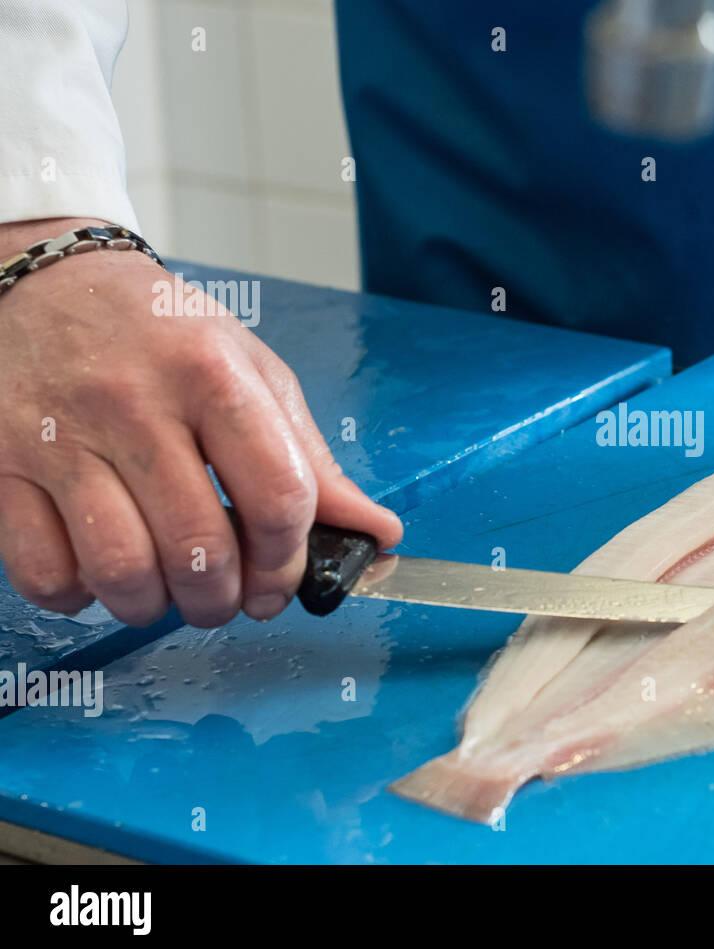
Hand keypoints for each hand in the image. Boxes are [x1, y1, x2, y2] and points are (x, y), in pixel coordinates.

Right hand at [0, 218, 402, 626]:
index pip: (277, 496)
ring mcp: (59, 436)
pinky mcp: (1, 465)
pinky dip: (78, 595)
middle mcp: (135, 404)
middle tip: (226, 599)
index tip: (281, 577)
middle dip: (225, 600)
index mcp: (213, 376)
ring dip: (154, 608)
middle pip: (200, 549)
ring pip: (120, 570)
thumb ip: (311, 460)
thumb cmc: (162, 333)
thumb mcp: (253, 373)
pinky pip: (44, 571)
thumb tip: (379, 535)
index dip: (288, 560)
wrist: (47, 279)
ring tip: (166, 593)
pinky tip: (98, 573)